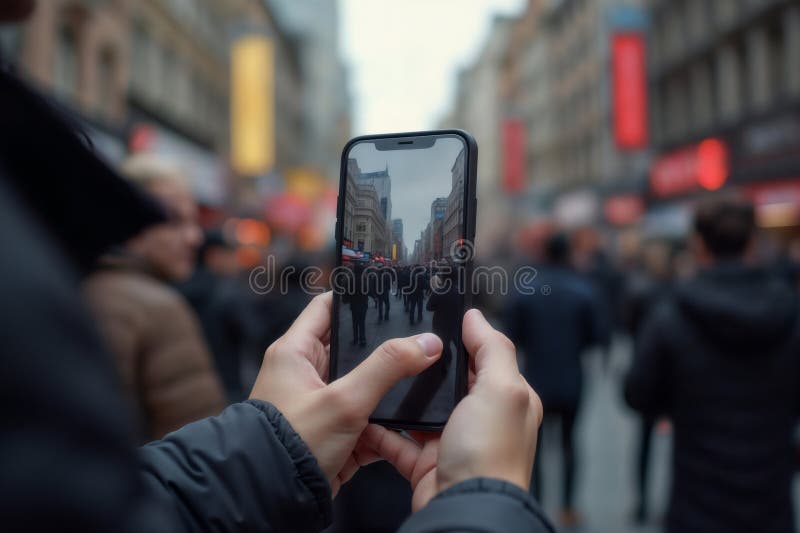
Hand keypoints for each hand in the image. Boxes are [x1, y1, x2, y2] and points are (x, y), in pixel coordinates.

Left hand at [249, 292, 442, 494]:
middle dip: (386, 348)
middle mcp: (306, 374)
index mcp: (296, 352)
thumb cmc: (291, 443)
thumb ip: (387, 367)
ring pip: (365, 386)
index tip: (388, 293)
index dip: (355, 298)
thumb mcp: (344, 400)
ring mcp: (321, 404)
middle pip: (353, 349)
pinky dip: (386, 423)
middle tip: (422, 338)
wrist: (274, 498)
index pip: (327, 308)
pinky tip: (412, 421)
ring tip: (426, 376)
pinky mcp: (335, 432)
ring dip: (389, 389)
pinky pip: (367, 419)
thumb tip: (427, 343)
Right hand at [362, 308, 541, 510]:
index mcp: (506, 399)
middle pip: (447, 383)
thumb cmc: (491, 454)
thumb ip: (491, 349)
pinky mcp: (425, 463)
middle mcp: (481, 420)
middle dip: (423, 368)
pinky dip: (380, 430)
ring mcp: (451, 442)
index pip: (483, 358)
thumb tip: (475, 317)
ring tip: (377, 374)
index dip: (461, 339)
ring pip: (419, 411)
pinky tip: (365, 415)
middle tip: (398, 345)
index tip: (433, 319)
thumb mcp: (502, 389)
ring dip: (398, 397)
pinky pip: (397, 441)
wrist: (464, 508)